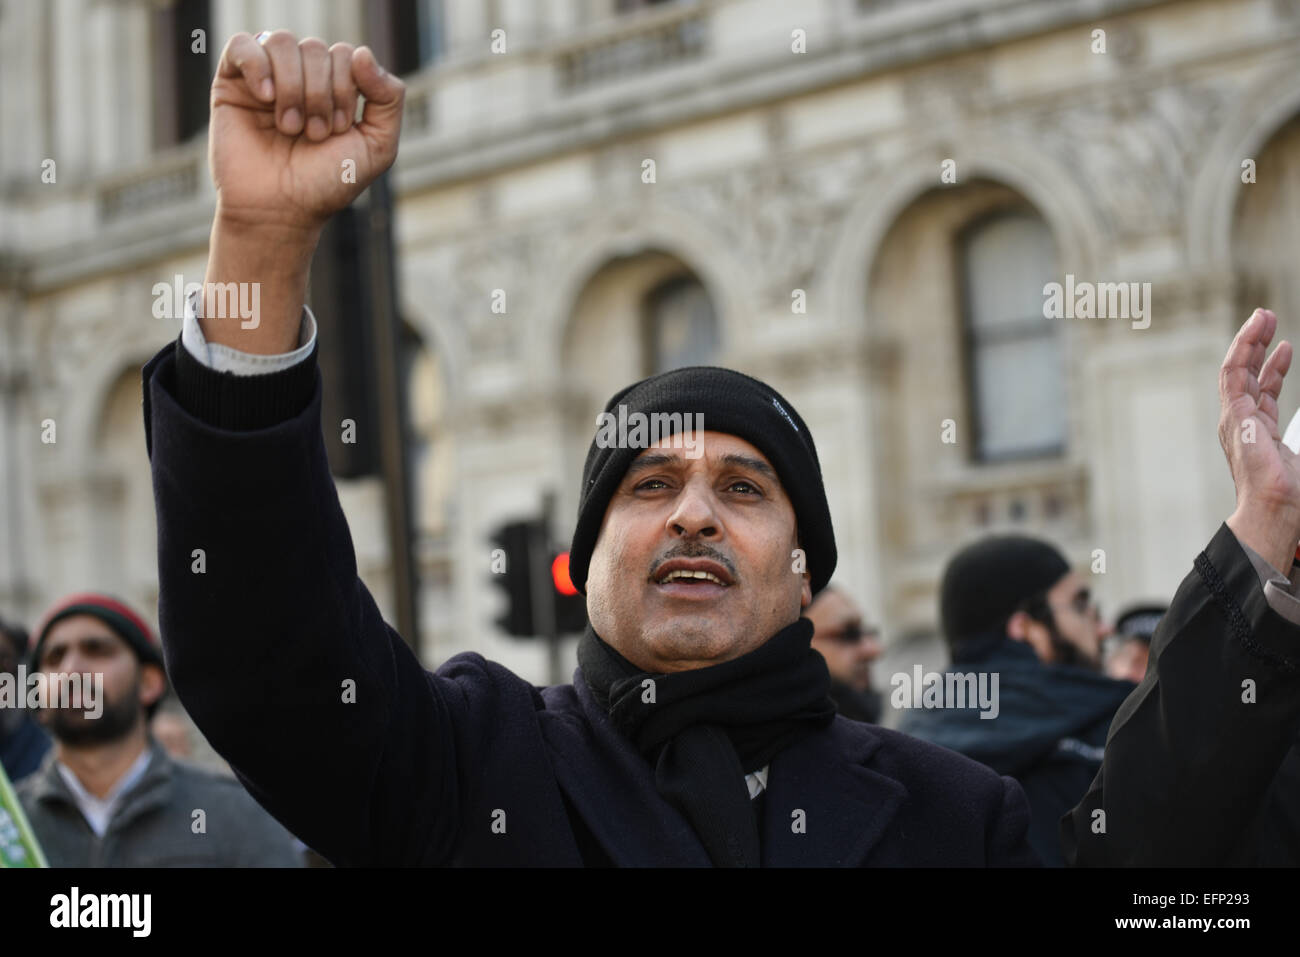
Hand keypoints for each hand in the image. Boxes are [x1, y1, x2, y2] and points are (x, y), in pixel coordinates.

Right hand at [197, 32, 403, 352]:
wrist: (280, 211)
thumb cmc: (327, 183)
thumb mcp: (377, 146)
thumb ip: (389, 98)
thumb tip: (362, 53)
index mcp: (336, 85)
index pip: (346, 55)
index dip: (347, 89)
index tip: (338, 130)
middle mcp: (302, 77)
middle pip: (317, 49)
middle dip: (322, 94)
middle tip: (314, 134)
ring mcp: (267, 77)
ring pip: (282, 42)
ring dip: (293, 88)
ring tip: (291, 127)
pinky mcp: (231, 83)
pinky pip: (241, 44)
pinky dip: (258, 67)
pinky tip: (266, 98)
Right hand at [1220, 308, 1299, 572]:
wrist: (1276, 512)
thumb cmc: (1293, 499)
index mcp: (1259, 437)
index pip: (1263, 395)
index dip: (1274, 370)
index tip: (1285, 348)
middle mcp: (1243, 426)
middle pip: (1246, 377)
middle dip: (1257, 347)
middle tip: (1267, 321)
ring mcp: (1235, 421)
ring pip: (1236, 370)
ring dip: (1249, 341)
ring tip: (1262, 316)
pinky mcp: (1233, 415)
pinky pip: (1232, 374)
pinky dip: (1242, 348)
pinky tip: (1255, 330)